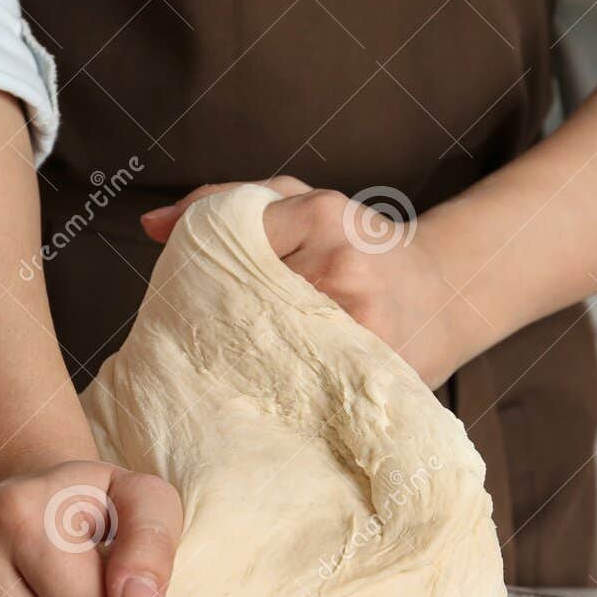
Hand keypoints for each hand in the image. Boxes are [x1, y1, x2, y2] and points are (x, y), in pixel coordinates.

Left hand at [141, 178, 483, 387]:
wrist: (446, 294)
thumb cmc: (360, 247)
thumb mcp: (303, 204)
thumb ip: (226, 204)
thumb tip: (150, 225)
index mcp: (323, 216)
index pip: (230, 245)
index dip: (209, 274)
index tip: (207, 294)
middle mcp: (342, 268)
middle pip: (242, 301)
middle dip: (221, 322)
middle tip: (214, 341)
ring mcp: (362, 325)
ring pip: (268, 349)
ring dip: (249, 360)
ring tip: (253, 364)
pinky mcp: (375, 373)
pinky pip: (306, 388)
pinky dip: (284, 390)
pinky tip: (281, 391)